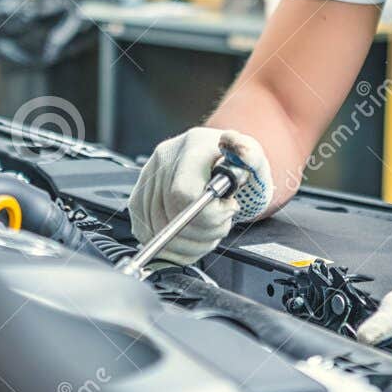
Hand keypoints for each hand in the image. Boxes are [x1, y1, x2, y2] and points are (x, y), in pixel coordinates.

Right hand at [128, 128, 271, 264]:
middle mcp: (164, 159)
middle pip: (171, 215)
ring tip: (209, 229)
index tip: (227, 211)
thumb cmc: (236, 166)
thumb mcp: (253, 158)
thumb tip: (243, 153)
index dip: (207, 215)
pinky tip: (192, 235)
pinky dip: (173, 245)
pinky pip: (147, 232)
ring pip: (158, 229)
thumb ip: (250, 156)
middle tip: (222, 223)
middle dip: (203, 231)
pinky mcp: (138, 198)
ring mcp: (148, 178)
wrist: (220, 165)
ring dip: (190, 241)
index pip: (183, 193)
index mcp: (192, 146)